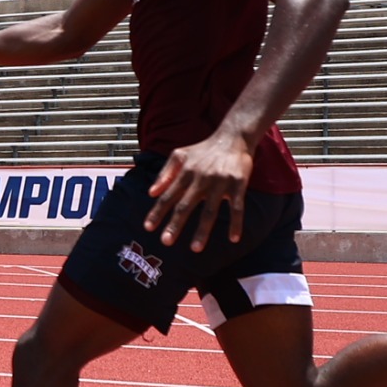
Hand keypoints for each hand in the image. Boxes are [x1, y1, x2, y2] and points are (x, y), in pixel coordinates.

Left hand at [144, 136, 254, 251]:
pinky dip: (236, 223)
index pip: (168, 195)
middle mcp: (201, 178)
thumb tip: (151, 193)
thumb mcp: (180, 155)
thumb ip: (165, 173)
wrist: (233, 138)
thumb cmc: (203, 149)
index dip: (157, 212)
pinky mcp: (238, 184)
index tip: (148, 228)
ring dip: (202, 230)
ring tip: (195, 248)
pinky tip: (234, 239)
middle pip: (186, 205)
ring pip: (210, 210)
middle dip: (175, 224)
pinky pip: (237, 207)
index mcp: (185, 172)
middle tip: (166, 241)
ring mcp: (220, 182)